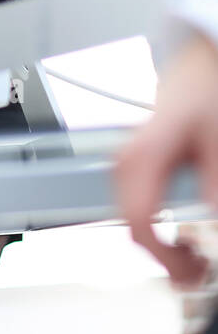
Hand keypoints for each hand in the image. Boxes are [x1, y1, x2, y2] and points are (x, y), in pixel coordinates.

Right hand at [115, 36, 217, 288]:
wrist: (202, 61)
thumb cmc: (209, 89)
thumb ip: (213, 189)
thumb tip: (212, 231)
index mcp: (139, 156)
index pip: (140, 222)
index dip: (166, 255)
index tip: (194, 269)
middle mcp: (124, 162)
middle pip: (132, 226)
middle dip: (166, 256)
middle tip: (198, 272)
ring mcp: (126, 164)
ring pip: (134, 220)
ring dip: (163, 244)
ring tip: (194, 257)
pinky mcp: (135, 165)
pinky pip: (140, 207)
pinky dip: (159, 226)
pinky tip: (184, 234)